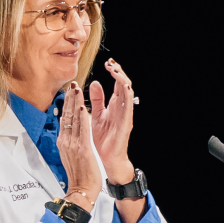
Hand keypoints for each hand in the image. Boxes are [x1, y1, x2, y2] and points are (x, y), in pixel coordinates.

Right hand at [55, 82, 102, 208]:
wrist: (81, 190)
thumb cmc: (79, 175)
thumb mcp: (70, 156)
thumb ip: (69, 143)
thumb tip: (68, 132)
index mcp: (63, 143)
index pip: (64, 120)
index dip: (66, 105)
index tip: (69, 93)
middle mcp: (65, 142)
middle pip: (66, 116)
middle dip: (69, 99)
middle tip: (72, 85)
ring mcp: (72, 145)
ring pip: (73, 119)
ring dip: (75, 103)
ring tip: (76, 89)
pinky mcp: (82, 149)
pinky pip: (82, 130)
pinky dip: (82, 117)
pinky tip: (82, 106)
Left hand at [89, 58, 136, 182]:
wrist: (107, 159)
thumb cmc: (103, 140)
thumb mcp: (96, 115)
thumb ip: (97, 100)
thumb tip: (96, 82)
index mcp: (115, 106)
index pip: (118, 84)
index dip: (115, 72)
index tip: (107, 63)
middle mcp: (122, 108)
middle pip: (124, 85)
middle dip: (119, 72)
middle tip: (112, 63)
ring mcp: (125, 115)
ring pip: (127, 92)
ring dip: (122, 80)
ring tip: (116, 70)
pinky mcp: (125, 123)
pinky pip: (127, 106)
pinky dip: (126, 95)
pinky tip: (123, 85)